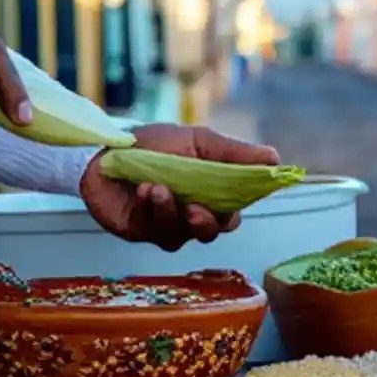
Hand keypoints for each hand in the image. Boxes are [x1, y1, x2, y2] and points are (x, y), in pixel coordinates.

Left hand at [79, 123, 280, 250]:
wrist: (102, 151)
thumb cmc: (152, 143)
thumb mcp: (198, 141)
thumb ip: (234, 153)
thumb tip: (275, 158)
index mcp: (211, 190)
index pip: (238, 206)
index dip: (243, 204)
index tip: (242, 194)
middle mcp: (194, 211)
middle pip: (218, 229)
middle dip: (211, 221)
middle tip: (198, 208)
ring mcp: (170, 225)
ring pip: (189, 235)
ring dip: (175, 212)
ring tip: (157, 188)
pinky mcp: (146, 232)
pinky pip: (161, 233)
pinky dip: (155, 211)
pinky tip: (146, 191)